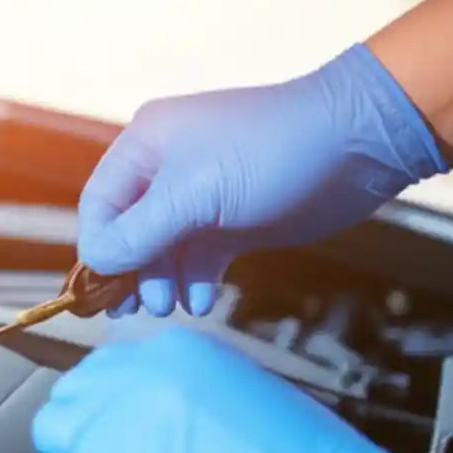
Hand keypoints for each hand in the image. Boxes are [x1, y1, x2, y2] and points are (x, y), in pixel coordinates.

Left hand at [32, 327, 442, 452]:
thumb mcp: (248, 392)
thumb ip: (185, 390)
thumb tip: (149, 411)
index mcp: (173, 353)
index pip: (104, 367)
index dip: (111, 401)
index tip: (125, 425)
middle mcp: (135, 383)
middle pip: (70, 395)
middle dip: (87, 425)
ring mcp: (114, 436)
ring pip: (55, 436)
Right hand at [78, 43, 446, 316]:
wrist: (357, 143)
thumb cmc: (268, 156)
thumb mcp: (193, 195)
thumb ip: (139, 233)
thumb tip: (95, 263)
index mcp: (145, 146)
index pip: (99, 205)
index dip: (97, 249)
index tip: (102, 291)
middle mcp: (165, 168)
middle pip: (126, 230)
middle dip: (129, 271)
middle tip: (133, 310)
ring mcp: (200, 195)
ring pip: (161, 248)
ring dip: (161, 280)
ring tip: (170, 307)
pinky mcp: (232, 218)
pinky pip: (196, 256)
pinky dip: (193, 280)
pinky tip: (202, 301)